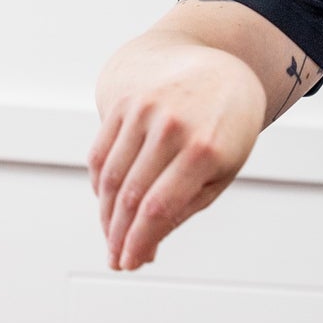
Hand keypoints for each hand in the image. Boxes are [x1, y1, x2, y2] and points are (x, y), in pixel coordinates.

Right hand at [89, 37, 265, 270]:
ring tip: (111, 239)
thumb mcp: (219, 171)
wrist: (213, 58)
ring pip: (111, 176)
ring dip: (106, 215)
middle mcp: (170, 124)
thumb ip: (183, 208)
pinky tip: (106, 205)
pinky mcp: (122, 100)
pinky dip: (100, 185)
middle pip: (131, 196)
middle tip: (115, 260)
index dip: (138, 241)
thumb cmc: (223, 127)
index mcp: (203, 148)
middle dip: (119, 235)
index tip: (129, 264)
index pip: (158, 208)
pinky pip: (101, 152)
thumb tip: (144, 251)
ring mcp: (143, 108)